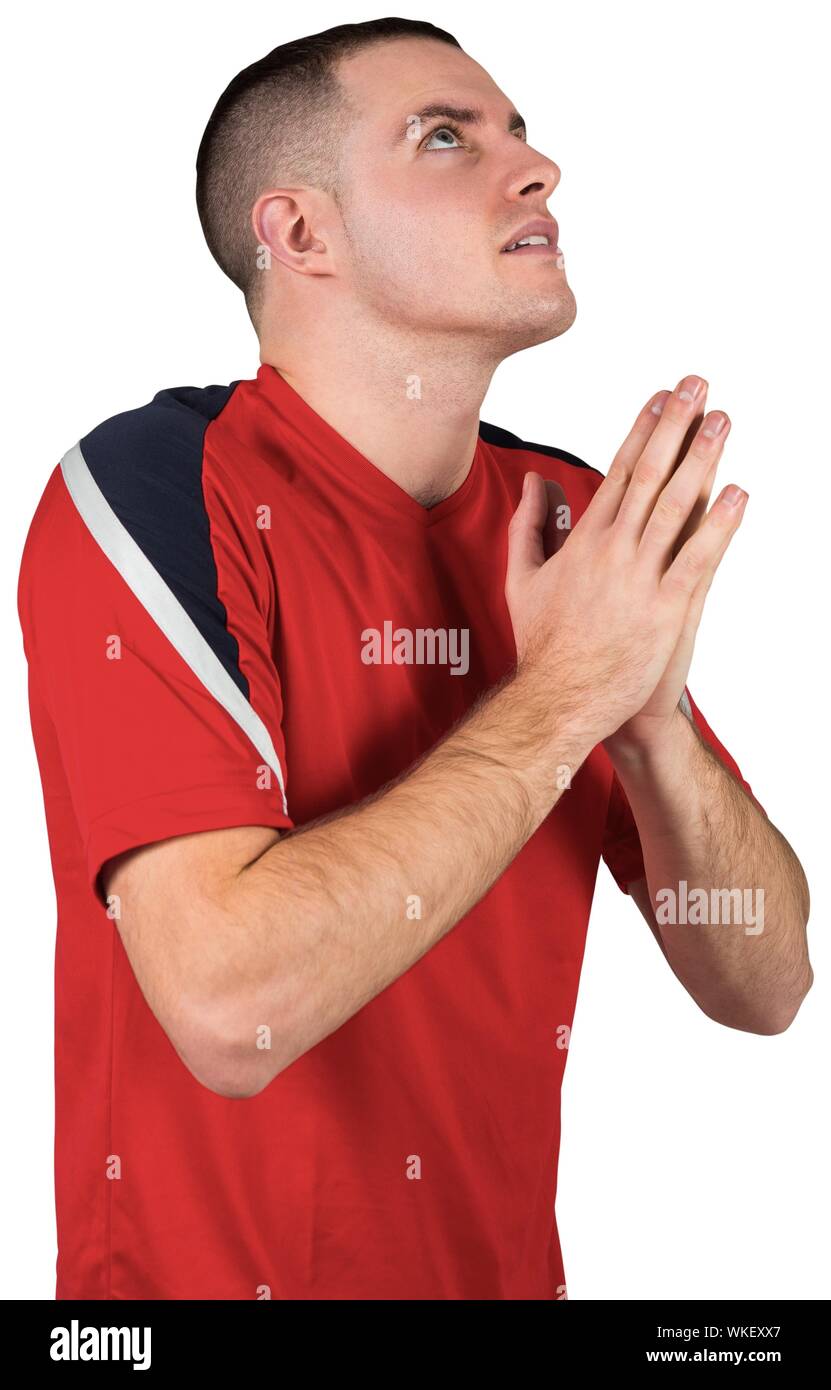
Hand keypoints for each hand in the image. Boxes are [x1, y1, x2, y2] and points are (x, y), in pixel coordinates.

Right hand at [504, 374, 747, 754]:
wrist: (557, 698)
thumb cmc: (542, 644)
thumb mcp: (521, 578)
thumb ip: (529, 526)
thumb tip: (534, 484)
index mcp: (584, 540)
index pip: (619, 471)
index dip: (643, 430)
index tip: (662, 397)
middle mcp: (614, 550)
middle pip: (651, 474)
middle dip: (676, 426)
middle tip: (699, 386)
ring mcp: (640, 578)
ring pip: (676, 506)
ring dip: (702, 460)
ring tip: (723, 422)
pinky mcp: (664, 609)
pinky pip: (697, 559)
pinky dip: (719, 525)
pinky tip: (739, 495)